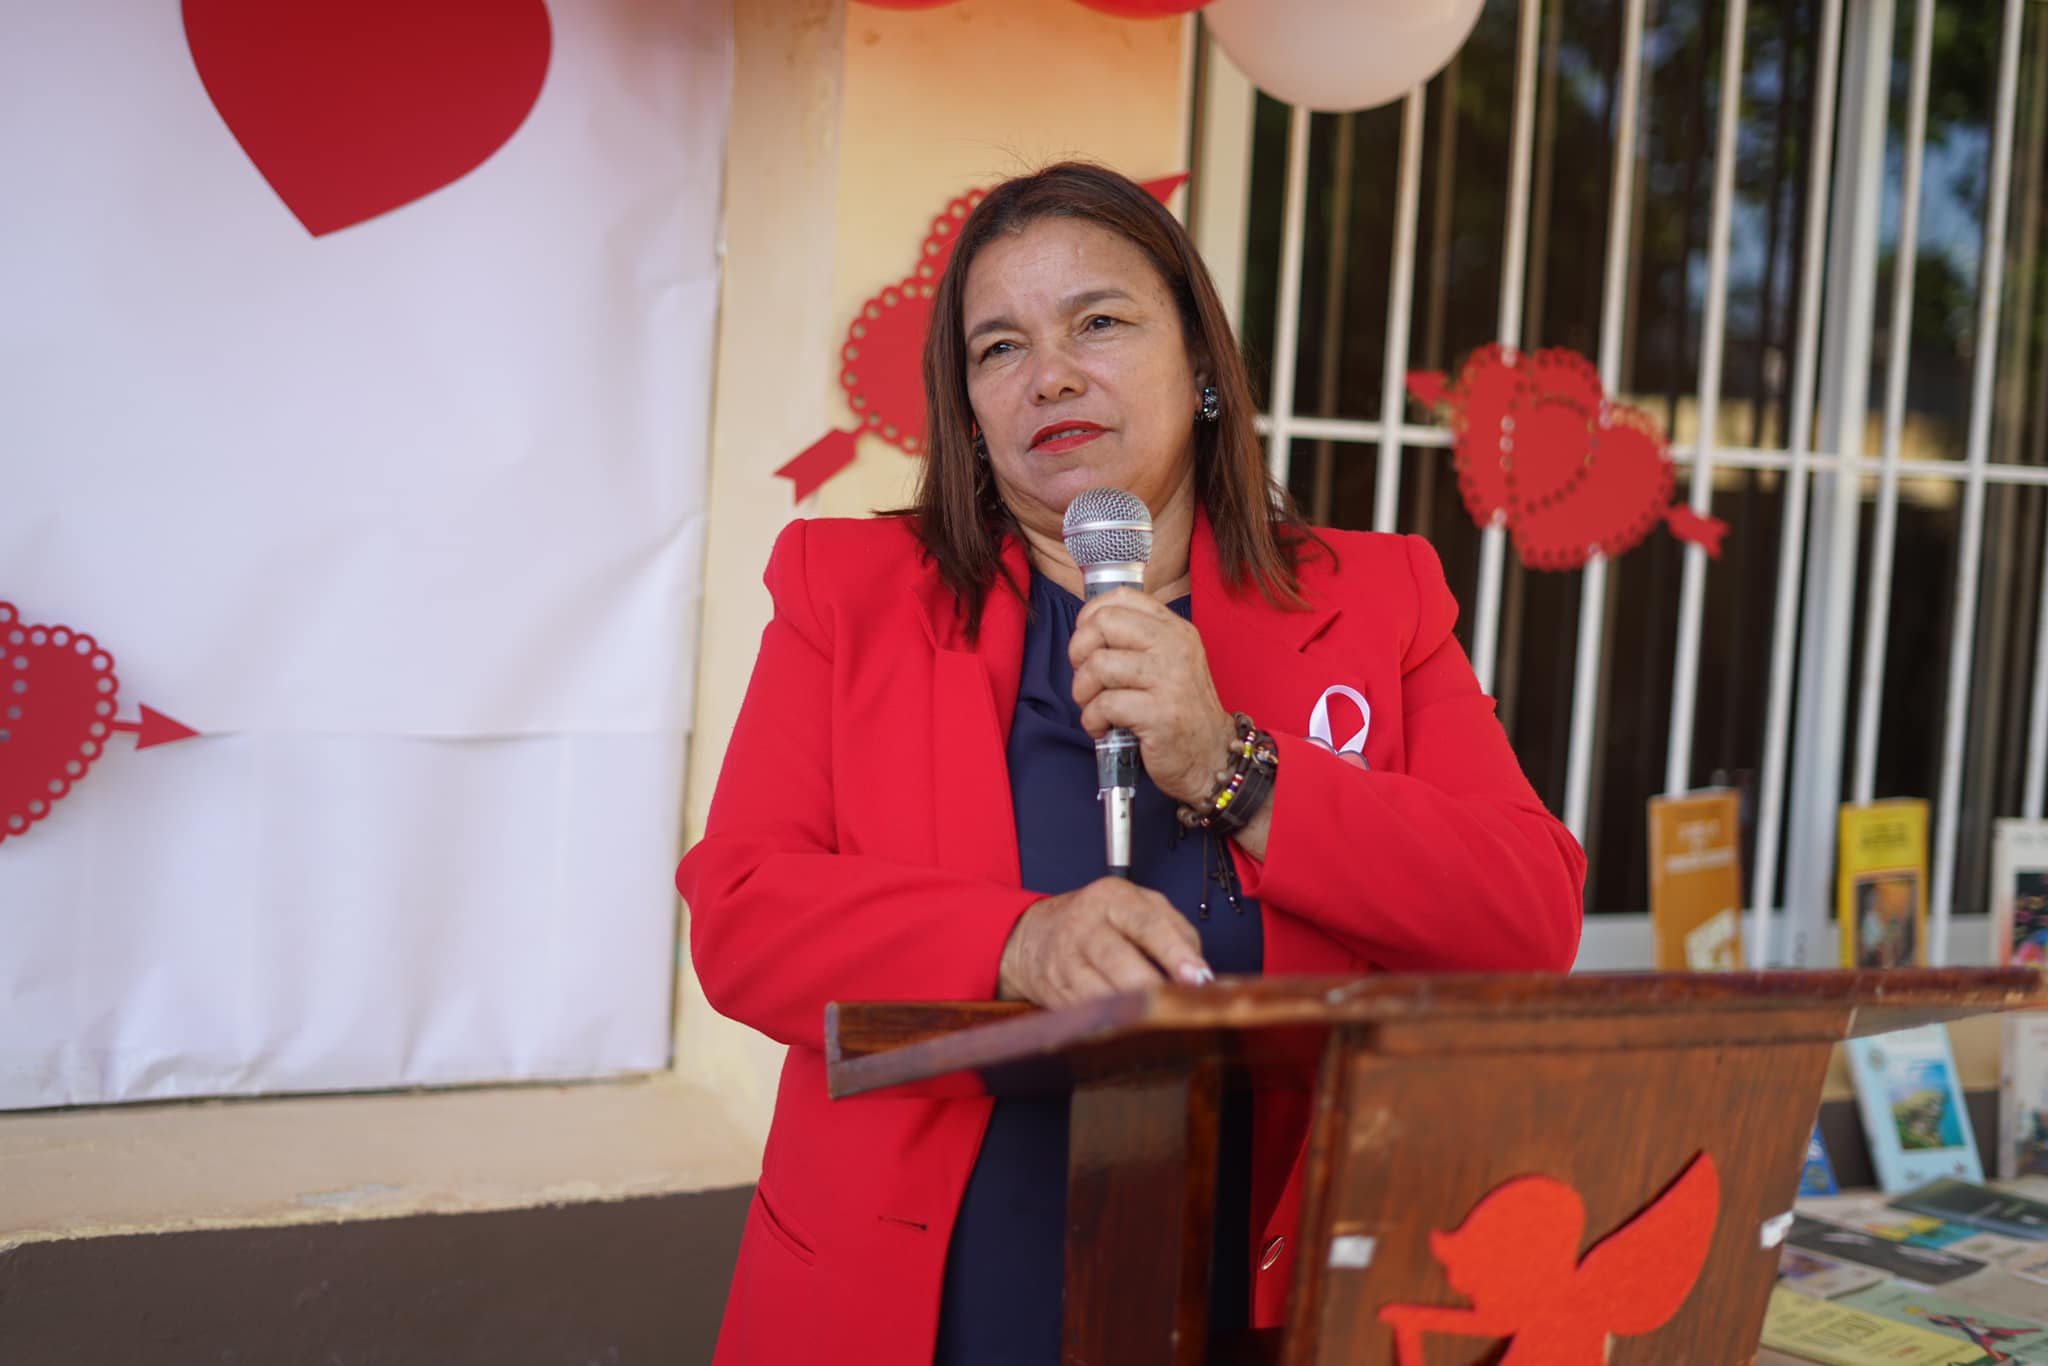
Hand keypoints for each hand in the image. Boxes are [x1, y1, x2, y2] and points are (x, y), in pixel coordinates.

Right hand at [997, 877, 1212, 1008]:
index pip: (1147, 923)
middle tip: (1180, 1006)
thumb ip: (1175, 930)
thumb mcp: (1138, 907)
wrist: (1036, 935)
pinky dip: (1113, 1024)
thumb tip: (1200, 972)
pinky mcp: (1054, 991)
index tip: (1198, 978)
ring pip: (1100, 992)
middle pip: (1118, 959)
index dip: (1174, 953)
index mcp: (1112, 898)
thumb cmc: (1101, 921)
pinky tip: (1134, 1030)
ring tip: (1162, 1023)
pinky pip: (1087, 1012)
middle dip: (1150, 986)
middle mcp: (1085, 925)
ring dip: (1133, 1011)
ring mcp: (1065, 959)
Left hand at [1068, 587, 1235, 807]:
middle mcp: (1175, 647)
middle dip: (1079, 652)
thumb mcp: (1169, 662)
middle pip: (1103, 624)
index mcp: (1175, 630)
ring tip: (1093, 707)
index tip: (1088, 644)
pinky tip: (1103, 728)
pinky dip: (1092, 719)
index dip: (1090, 617)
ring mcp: (1169, 679)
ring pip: (1098, 665)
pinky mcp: (1159, 714)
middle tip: (1086, 678)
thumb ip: (1138, 641)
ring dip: (1082, 691)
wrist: (1212, 756)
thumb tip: (1088, 629)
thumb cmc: (1180, 711)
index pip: (1122, 597)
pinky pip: (1104, 704)